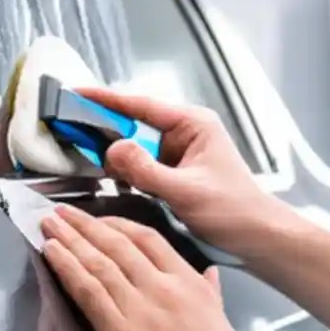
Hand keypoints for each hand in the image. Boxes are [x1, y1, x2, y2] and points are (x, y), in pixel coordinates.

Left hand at [40, 204, 265, 330]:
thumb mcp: (223, 327)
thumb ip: (211, 296)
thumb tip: (209, 274)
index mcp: (192, 284)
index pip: (149, 239)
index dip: (118, 225)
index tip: (97, 221)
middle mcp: (166, 288)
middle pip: (118, 243)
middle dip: (85, 224)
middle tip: (60, 211)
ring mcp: (142, 308)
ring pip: (98, 261)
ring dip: (69, 238)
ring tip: (48, 222)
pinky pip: (87, 289)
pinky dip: (65, 266)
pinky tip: (50, 252)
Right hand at [79, 88, 298, 257]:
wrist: (257, 239)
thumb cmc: (231, 211)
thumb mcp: (185, 191)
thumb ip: (145, 170)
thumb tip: (111, 149)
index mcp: (192, 124)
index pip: (141, 105)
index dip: (106, 98)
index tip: (76, 92)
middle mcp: (183, 133)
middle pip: (134, 124)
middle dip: (106, 130)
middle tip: (72, 133)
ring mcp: (178, 155)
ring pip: (135, 148)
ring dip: (115, 157)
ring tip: (88, 161)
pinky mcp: (173, 175)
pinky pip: (140, 167)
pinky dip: (126, 174)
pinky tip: (112, 183)